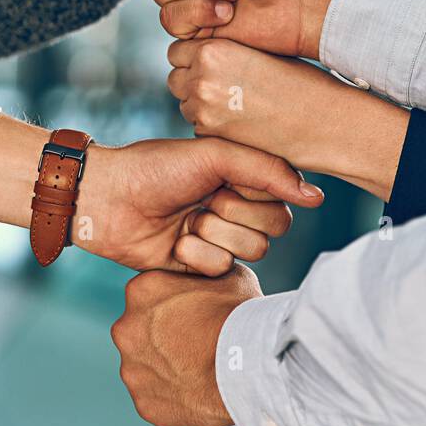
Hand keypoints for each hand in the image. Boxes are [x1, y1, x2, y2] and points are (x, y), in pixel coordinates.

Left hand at [0, 115, 321, 275]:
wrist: (108, 199)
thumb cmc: (157, 168)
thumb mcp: (215, 156)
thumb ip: (268, 171)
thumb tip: (317, 196)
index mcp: (243, 178)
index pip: (282, 199)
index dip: (254, 195)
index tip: (222, 183)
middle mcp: (236, 209)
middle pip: (274, 230)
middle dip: (235, 216)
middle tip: (202, 203)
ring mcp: (218, 238)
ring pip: (252, 252)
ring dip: (214, 236)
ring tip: (185, 223)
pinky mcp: (199, 266)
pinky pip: (221, 269)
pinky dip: (195, 255)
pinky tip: (173, 244)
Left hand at [112, 264, 261, 425]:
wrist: (248, 365)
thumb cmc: (239, 314)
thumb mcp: (226, 274)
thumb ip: (203, 274)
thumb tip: (208, 271)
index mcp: (141, 290)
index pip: (150, 293)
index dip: (174, 303)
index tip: (195, 311)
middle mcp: (126, 329)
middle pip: (142, 331)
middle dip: (164, 337)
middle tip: (198, 343)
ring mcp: (133, 371)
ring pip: (147, 367)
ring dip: (167, 368)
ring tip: (202, 371)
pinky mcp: (145, 405)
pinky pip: (157, 399)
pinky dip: (174, 397)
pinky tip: (200, 392)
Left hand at [168, 39, 409, 200]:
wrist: (325, 123)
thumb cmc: (303, 83)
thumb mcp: (262, 53)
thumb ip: (228, 52)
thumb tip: (204, 55)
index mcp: (215, 49)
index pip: (179, 49)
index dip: (194, 56)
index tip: (212, 64)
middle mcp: (203, 77)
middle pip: (176, 77)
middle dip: (193, 80)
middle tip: (222, 87)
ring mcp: (205, 110)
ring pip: (185, 103)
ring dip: (201, 104)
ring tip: (236, 105)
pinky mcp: (213, 136)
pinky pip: (199, 127)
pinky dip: (213, 126)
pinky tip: (242, 124)